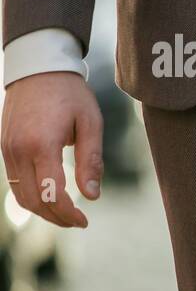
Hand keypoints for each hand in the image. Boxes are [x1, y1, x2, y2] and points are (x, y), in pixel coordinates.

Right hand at [1, 72, 102, 227]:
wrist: (38, 69)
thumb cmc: (70, 94)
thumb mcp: (91, 124)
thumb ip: (91, 161)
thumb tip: (92, 196)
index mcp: (41, 144)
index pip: (50, 193)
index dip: (67, 214)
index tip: (84, 221)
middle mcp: (17, 150)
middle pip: (33, 200)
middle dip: (56, 217)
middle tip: (78, 222)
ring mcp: (6, 149)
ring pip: (20, 195)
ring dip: (42, 210)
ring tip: (66, 214)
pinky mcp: (3, 147)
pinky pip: (14, 181)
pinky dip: (31, 196)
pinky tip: (50, 197)